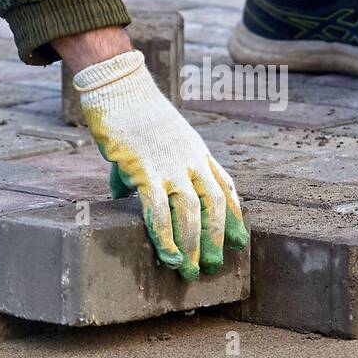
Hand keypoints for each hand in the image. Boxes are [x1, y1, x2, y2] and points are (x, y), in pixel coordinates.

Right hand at [70, 49, 248, 279]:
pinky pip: (159, 209)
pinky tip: (168, 255)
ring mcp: (169, 164)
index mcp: (197, 152)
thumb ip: (146, 169)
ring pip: (190, 211)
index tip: (239, 241)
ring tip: (189, 271)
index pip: (225, 187)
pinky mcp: (145, 168)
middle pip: (213, 204)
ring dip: (192, 244)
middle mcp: (190, 159)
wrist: (118, 87)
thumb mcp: (153, 141)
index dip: (234, 216)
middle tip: (213, 266)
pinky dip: (165, 236)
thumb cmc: (131, 114)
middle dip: (215, 238)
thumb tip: (124, 193)